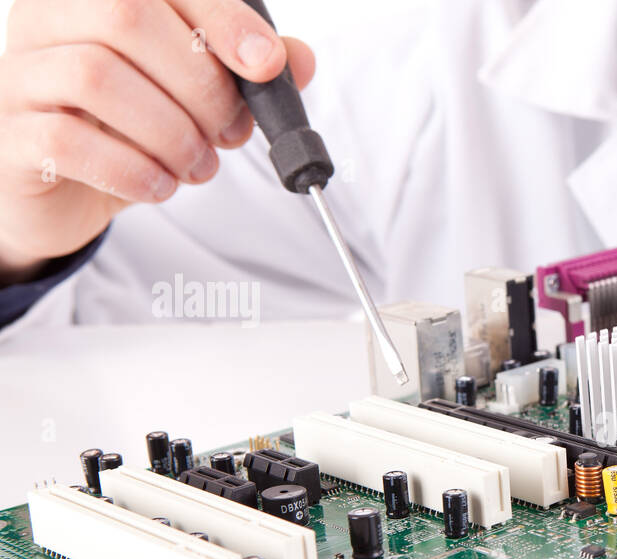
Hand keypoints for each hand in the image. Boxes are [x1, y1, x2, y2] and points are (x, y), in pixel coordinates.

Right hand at [0, 0, 315, 282]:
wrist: (61, 194)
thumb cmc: (127, 130)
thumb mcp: (191, 95)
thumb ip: (242, 71)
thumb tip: (297, 59)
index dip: (221, 17)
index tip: (266, 64)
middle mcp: (45, 20)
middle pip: (125, 16)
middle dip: (201, 83)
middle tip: (231, 132)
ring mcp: (19, 76)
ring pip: (96, 75)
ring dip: (171, 132)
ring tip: (198, 165)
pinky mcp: (11, 139)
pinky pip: (68, 141)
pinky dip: (134, 169)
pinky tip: (161, 184)